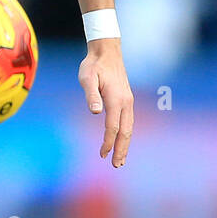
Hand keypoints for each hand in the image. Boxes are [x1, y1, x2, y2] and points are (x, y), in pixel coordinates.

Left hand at [78, 39, 133, 166]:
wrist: (107, 52)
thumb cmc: (94, 65)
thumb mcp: (87, 78)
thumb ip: (91, 95)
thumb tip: (96, 112)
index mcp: (116, 99)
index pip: (113, 126)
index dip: (108, 142)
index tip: (102, 154)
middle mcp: (126, 102)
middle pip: (126, 131)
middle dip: (121, 149)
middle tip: (116, 165)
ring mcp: (128, 101)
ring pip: (129, 128)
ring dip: (125, 144)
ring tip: (121, 159)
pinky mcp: (127, 100)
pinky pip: (128, 122)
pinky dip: (126, 134)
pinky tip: (121, 141)